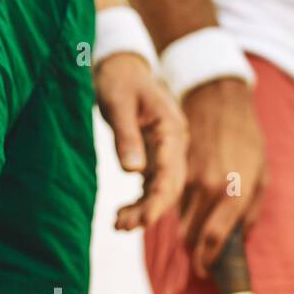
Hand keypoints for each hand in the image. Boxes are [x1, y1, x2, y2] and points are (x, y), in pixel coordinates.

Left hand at [95, 53, 186, 229]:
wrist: (123, 67)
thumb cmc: (119, 80)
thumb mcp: (118, 103)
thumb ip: (126, 136)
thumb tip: (133, 172)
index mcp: (171, 129)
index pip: (170, 173)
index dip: (158, 201)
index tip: (143, 221)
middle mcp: (175, 144)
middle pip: (170, 186)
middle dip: (149, 211)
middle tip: (121, 226)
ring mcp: (166, 152)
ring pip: (161, 190)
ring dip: (143, 210)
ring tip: (118, 224)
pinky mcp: (154, 157)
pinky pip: (152, 186)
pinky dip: (139, 203)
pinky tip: (121, 216)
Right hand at [178, 77, 266, 276]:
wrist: (218, 100)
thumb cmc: (247, 137)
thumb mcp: (262, 174)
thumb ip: (251, 210)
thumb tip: (242, 239)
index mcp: (234, 192)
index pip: (213, 240)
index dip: (207, 262)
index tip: (207, 272)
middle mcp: (208, 188)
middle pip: (190, 236)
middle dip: (195, 253)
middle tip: (202, 260)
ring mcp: (188, 179)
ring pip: (180, 221)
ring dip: (188, 233)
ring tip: (198, 235)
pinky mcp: (175, 171)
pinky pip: (175, 203)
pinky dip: (181, 213)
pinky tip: (192, 209)